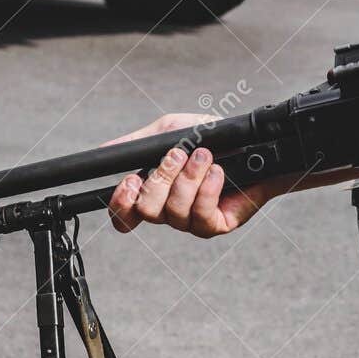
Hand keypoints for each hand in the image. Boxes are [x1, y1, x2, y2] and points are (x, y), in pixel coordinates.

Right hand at [104, 113, 285, 237]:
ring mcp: (191, 222)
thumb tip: (104, 150)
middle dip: (162, 177)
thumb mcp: (171, 132)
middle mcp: (169, 212)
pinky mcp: (215, 226)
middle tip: (178, 154)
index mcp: (154, 193)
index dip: (121, 205)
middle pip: (147, 210)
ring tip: (204, 156)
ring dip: (189, 178)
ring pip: (174, 211)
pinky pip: (201, 215)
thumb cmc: (213, 140)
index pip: (124, 216)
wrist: (254, 145)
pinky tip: (217, 172)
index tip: (131, 181)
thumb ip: (138, 143)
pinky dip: (208, 188)